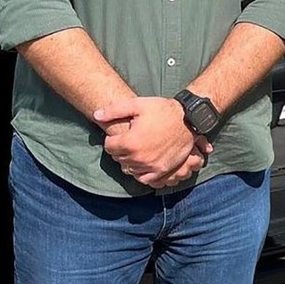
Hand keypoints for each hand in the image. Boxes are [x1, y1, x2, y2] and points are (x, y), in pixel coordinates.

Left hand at [95, 97, 212, 185]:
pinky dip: (140, 173)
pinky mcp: (162, 171)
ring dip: (128, 161)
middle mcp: (139, 157)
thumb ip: (114, 110)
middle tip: (126, 141)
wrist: (187, 119)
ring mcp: (151, 166)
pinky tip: (142, 163)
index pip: (109, 146)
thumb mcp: (137, 104)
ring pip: (129, 169)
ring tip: (134, 151)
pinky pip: (144, 179)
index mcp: (130, 142)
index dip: (111, 139)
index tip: (117, 134)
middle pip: (118, 158)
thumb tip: (96, 115)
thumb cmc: (162, 110)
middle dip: (119, 150)